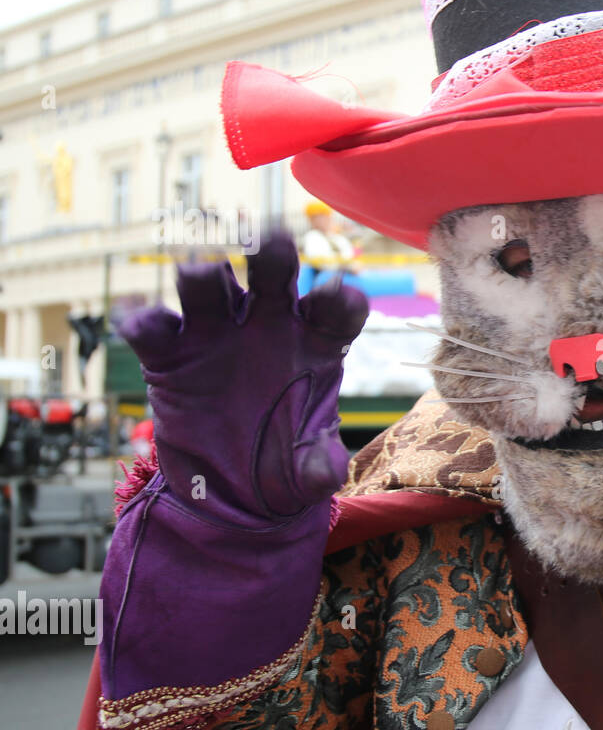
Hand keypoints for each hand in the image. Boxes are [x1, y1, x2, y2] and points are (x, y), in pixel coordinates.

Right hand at [119, 231, 368, 523]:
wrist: (229, 489)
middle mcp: (269, 324)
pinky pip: (153, 328)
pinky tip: (137, 315)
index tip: (338, 293)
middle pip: (273, 276)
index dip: (339, 299)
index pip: (335, 310)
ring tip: (199, 270)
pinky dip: (141, 318)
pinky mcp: (170, 353)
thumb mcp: (306, 471)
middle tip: (270, 240)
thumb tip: (325, 473)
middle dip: (271, 255)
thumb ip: (318, 465)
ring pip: (212, 286)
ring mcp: (218, 332)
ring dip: (204, 273)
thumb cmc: (282, 466)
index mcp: (316, 342)